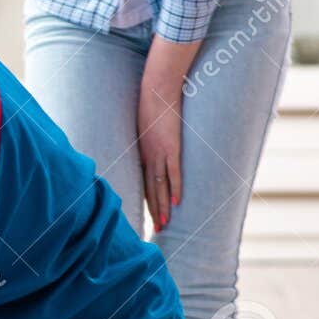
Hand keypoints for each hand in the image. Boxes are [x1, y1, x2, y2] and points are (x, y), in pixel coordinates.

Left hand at [137, 68, 183, 231]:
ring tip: (164, 224)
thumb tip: (154, 140)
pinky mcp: (171, 147)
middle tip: (157, 229)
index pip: (144, 183)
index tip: (149, 215)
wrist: (156, 89)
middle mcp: (148, 157)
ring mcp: (159, 153)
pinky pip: (173, 172)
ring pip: (160, 186)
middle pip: (150, 190)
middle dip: (154, 210)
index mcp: (141, 152)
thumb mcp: (145, 124)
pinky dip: (175, 188)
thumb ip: (149, 136)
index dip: (147, 200)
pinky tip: (176, 202)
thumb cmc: (151, 103)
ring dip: (162, 207)